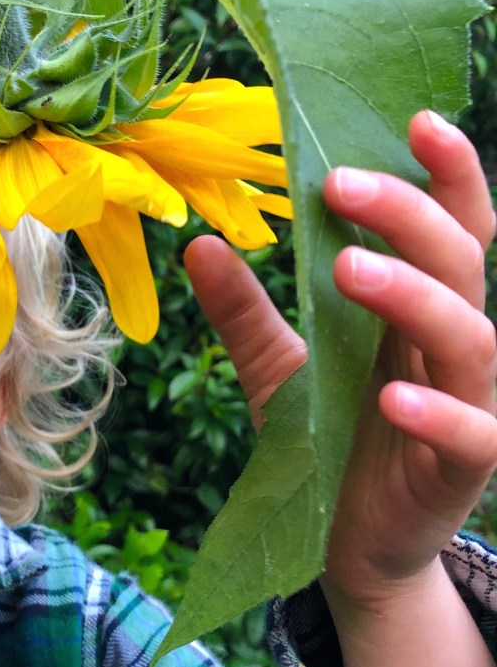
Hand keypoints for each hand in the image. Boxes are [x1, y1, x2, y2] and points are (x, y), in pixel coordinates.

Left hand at [186, 112, 496, 666]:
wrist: (351, 545)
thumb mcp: (278, 369)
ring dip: (415, 295)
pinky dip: (437, 410)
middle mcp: (455, 349)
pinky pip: (472, 434)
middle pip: (461, 263)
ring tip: (350, 268)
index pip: (454, 231)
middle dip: (409, 215)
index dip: (449, 176)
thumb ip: (246, 312)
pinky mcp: (466, 470)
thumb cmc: (330, 444)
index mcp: (418, 315)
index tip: (415, 121)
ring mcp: (472, 408)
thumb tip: (198, 243)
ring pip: (471, 336)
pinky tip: (388, 393)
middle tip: (340, 184)